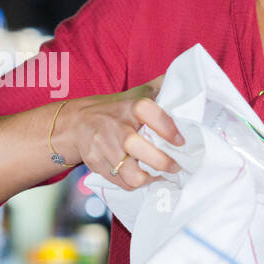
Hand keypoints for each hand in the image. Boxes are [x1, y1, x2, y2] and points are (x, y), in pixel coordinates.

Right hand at [57, 76, 183, 189]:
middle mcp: (115, 126)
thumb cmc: (115, 110)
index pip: (150, 113)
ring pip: (131, 174)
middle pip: (139, 148)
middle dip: (163, 162)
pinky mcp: (96, 163)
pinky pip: (122, 182)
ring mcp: (104, 147)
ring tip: (159, 175)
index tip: (181, 141)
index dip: (168, 128)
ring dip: (150, 178)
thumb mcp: (135, 94)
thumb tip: (186, 80)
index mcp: (129, 107)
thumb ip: (160, 88)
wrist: (77, 123)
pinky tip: (144, 177)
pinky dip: (136, 183)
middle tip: (175, 166)